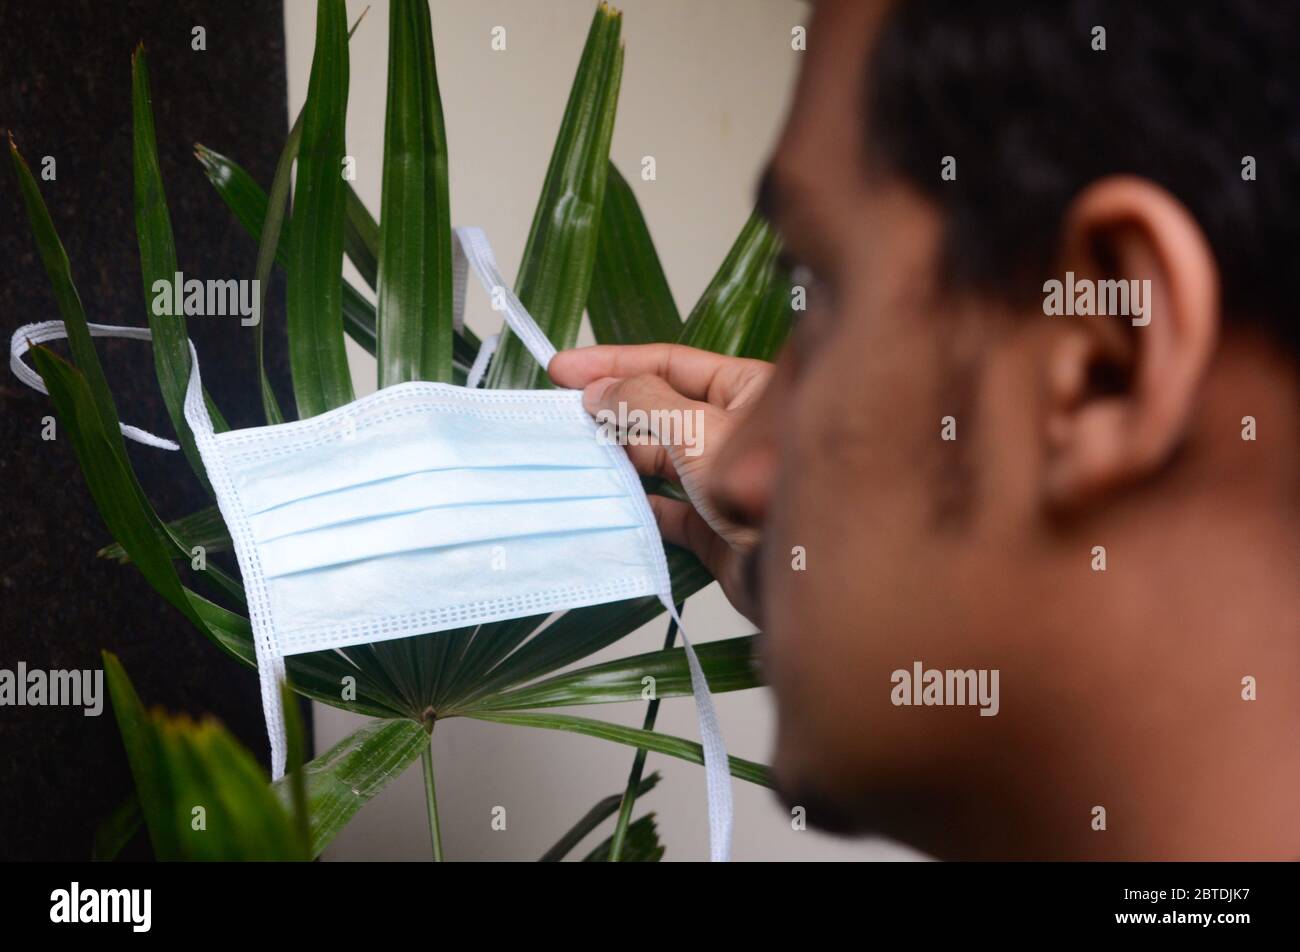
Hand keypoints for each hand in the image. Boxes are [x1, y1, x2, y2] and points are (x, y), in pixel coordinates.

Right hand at [549, 343, 772, 615]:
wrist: (798, 568)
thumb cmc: (765, 488)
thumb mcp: (697, 428)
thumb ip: (643, 401)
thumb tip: (600, 390)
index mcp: (744, 390)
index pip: (668, 364)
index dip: (613, 363)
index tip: (564, 369)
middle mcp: (732, 431)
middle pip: (659, 409)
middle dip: (611, 410)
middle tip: (561, 411)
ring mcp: (720, 479)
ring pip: (658, 460)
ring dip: (618, 457)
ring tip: (574, 453)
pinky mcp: (711, 526)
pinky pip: (663, 509)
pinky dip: (634, 505)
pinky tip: (606, 500)